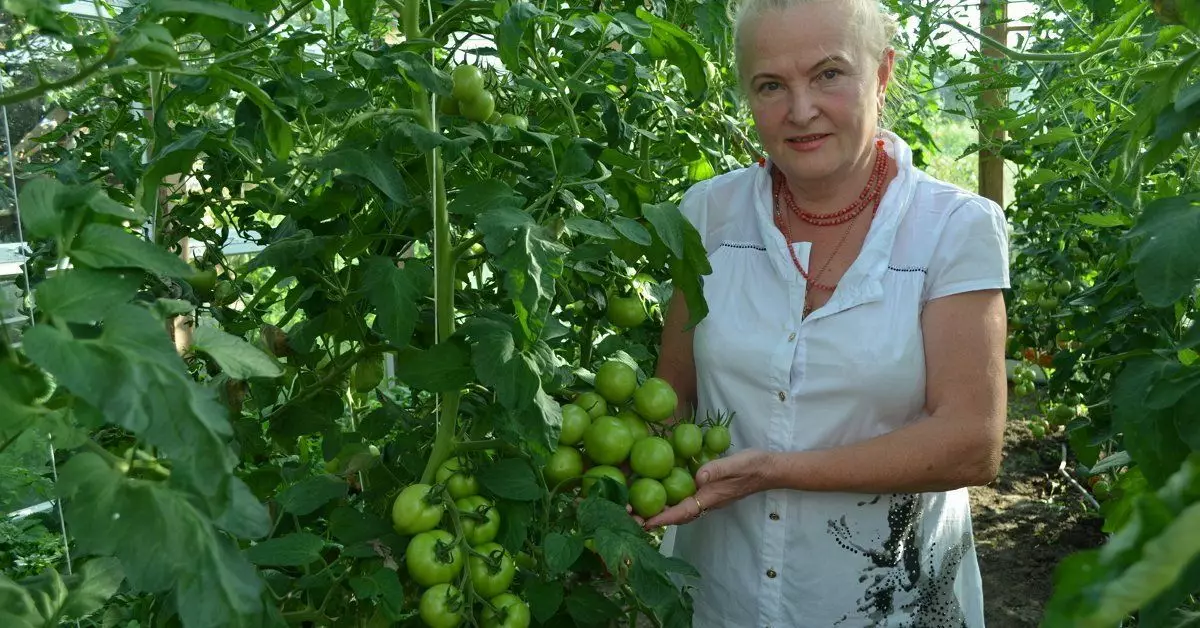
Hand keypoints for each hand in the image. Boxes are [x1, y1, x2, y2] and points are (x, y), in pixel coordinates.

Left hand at [638, 449, 777, 528]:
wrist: (770, 469)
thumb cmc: (753, 466)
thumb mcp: (736, 463)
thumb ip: (717, 469)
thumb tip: (697, 476)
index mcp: (710, 497)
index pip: (683, 511)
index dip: (663, 517)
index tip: (644, 523)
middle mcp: (706, 502)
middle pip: (677, 515)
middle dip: (655, 519)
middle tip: (630, 518)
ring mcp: (707, 499)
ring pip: (680, 510)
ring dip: (660, 512)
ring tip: (638, 510)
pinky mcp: (708, 493)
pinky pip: (685, 502)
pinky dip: (670, 502)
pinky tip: (659, 494)